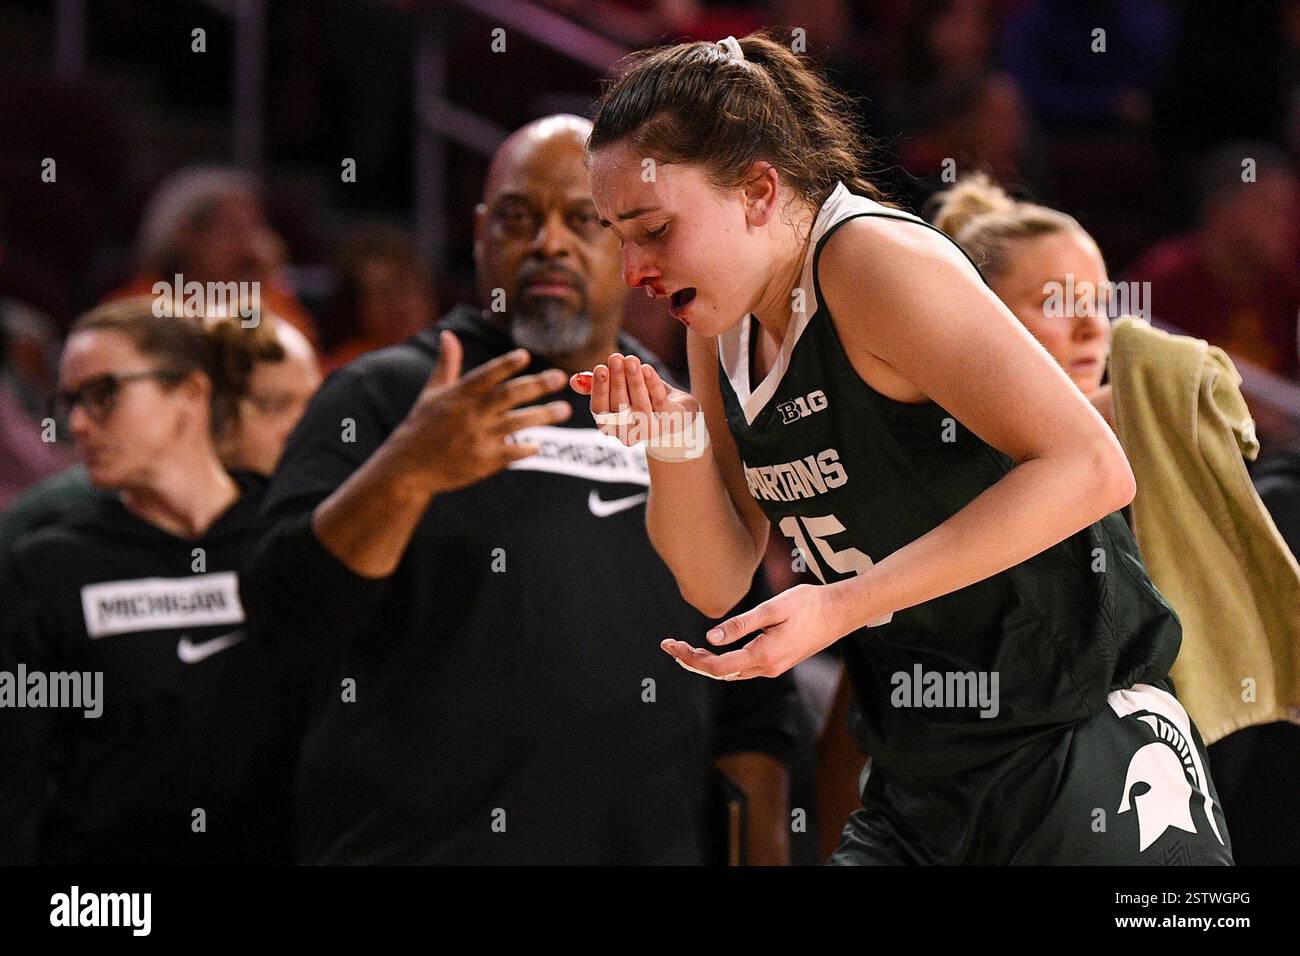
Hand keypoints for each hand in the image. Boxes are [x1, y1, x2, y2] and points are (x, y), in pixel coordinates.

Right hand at [395, 330, 570, 492]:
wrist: (407, 468)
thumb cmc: (421, 426)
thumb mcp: (431, 393)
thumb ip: (447, 364)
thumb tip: (449, 334)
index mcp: (458, 395)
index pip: (486, 375)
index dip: (505, 365)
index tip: (525, 356)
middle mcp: (470, 414)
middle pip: (508, 396)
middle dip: (536, 385)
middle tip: (559, 378)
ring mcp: (477, 438)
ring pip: (517, 423)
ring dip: (543, 416)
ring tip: (564, 410)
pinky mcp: (482, 462)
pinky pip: (511, 453)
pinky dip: (526, 448)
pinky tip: (540, 444)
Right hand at [571, 352, 701, 450]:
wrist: (677, 413)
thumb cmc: (642, 399)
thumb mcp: (618, 391)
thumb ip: (597, 385)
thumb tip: (574, 380)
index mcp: (610, 426)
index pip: (599, 409)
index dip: (599, 389)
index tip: (600, 368)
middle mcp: (628, 433)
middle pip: (619, 406)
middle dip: (617, 379)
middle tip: (616, 357)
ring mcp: (650, 431)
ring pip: (640, 405)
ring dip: (634, 380)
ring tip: (631, 359)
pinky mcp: (670, 423)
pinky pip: (659, 402)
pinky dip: (652, 384)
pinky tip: (646, 368)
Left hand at [661, 583, 852, 679]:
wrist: (841, 612)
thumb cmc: (809, 604)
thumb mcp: (772, 608)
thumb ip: (741, 624)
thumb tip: (711, 636)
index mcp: (763, 656)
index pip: (716, 666)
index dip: (690, 657)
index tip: (670, 645)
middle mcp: (767, 668)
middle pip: (720, 672)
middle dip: (693, 660)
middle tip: (670, 646)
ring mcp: (773, 668)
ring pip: (731, 671)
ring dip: (706, 661)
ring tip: (683, 647)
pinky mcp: (777, 661)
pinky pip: (743, 667)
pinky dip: (722, 660)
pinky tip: (711, 648)